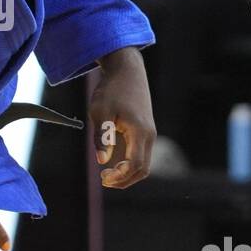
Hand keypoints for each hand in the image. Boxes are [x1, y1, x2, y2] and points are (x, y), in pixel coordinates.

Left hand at [91, 46, 154, 188]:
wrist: (126, 70)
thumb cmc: (112, 89)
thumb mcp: (100, 111)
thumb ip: (102, 136)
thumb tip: (101, 161)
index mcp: (139, 131)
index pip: (135, 165)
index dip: (120, 176)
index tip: (102, 176)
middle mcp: (149, 135)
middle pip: (143, 169)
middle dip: (125, 180)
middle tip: (104, 180)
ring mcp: (149, 133)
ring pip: (144, 163)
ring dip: (128, 173)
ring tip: (107, 175)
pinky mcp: (145, 130)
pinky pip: (142, 155)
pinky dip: (130, 165)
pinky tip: (114, 163)